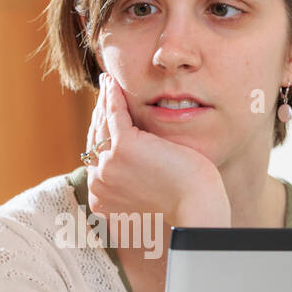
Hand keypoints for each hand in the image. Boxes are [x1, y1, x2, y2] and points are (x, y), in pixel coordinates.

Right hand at [85, 72, 230, 227]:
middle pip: (96, 139)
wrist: (196, 208)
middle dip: (99, 115)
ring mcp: (107, 165)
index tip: (105, 118)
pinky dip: (112, 95)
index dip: (101, 136)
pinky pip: (115, 113)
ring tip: (108, 83)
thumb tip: (131, 173)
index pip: (97, 159)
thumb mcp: (146, 198)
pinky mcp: (123, 148)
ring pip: (103, 124)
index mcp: (100, 199)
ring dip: (104, 100)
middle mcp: (98, 183)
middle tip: (104, 94)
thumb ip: (130, 187)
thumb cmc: (181, 206)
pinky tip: (113, 82)